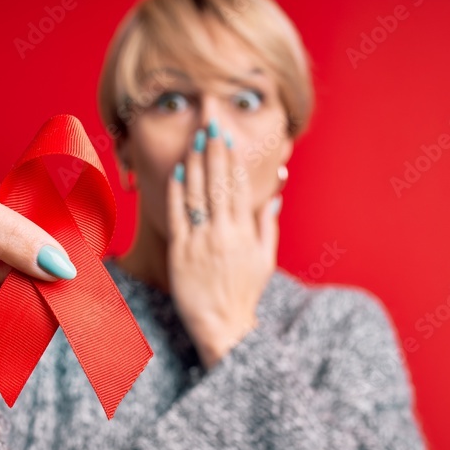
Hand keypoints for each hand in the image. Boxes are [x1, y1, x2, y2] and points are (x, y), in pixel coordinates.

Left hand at [166, 123, 281, 369]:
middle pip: (217, 183)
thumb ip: (266, 227)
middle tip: (209, 123)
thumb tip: (272, 198)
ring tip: (193, 139)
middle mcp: (223, 233)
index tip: (226, 136)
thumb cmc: (244, 295)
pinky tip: (176, 172)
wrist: (222, 326)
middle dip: (213, 150)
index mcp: (244, 233)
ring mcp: (200, 242)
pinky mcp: (181, 253)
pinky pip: (178, 217)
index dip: (231, 159)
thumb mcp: (265, 261)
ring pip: (196, 195)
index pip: (237, 186)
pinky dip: (177, 193)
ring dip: (194, 164)